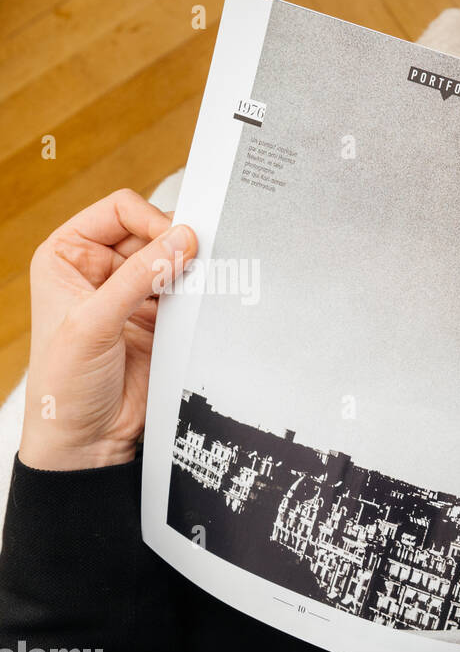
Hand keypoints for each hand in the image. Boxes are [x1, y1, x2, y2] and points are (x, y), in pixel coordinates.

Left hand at [19, 189, 196, 470]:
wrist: (88, 439)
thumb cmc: (64, 386)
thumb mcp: (93, 324)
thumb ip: (139, 277)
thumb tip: (182, 239)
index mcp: (68, 256)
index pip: (119, 211)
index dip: (150, 222)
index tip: (175, 243)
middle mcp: (101, 271)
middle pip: (152, 233)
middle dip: (175, 247)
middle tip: (196, 264)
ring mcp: (133, 295)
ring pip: (176, 263)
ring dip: (190, 274)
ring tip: (200, 289)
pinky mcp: (161, 321)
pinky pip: (189, 296)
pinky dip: (200, 298)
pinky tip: (203, 306)